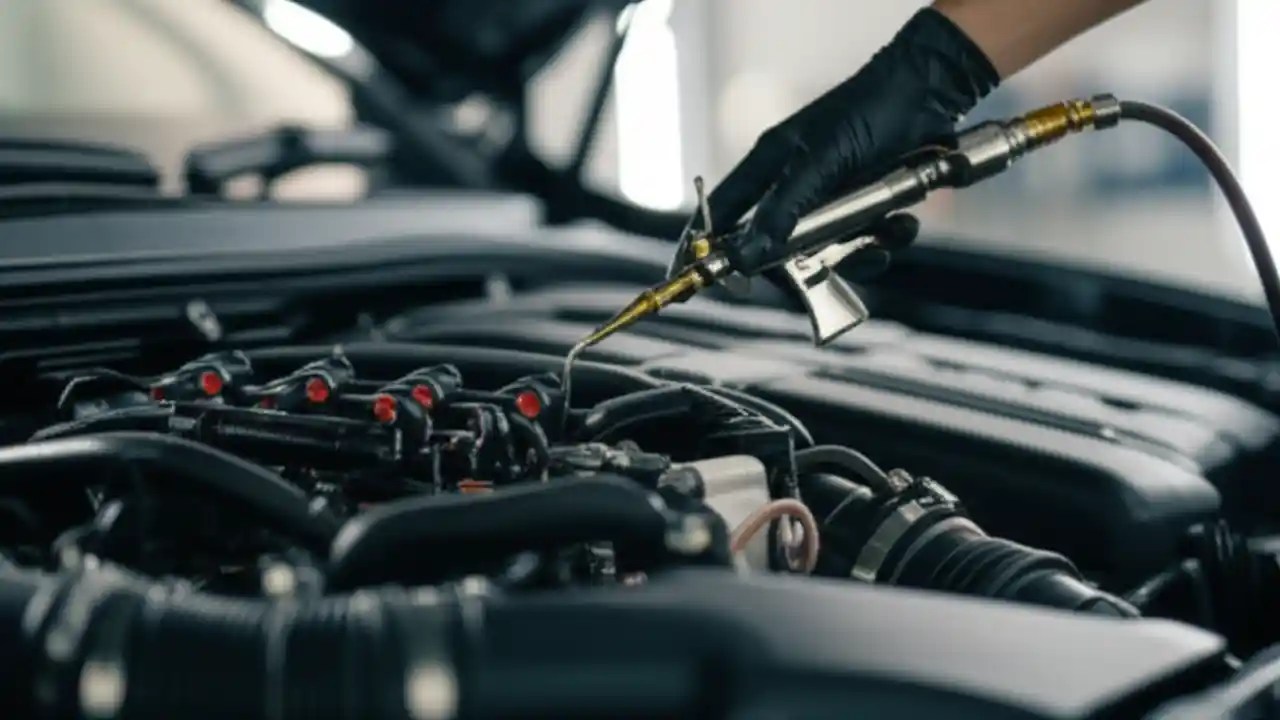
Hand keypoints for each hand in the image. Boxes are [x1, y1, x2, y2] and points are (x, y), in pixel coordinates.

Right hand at [706, 8, 999, 274]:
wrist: (931, 93)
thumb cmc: (869, 113)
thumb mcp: (821, 162)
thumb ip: (784, 209)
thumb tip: (747, 254)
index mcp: (770, 165)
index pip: (723, 210)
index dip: (706, 243)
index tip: (693, 273)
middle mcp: (794, 185)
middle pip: (778, 245)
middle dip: (805, 261)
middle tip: (822, 269)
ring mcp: (830, 198)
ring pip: (827, 250)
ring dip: (858, 251)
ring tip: (884, 233)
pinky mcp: (865, 205)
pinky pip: (865, 243)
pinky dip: (886, 239)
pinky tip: (903, 223)